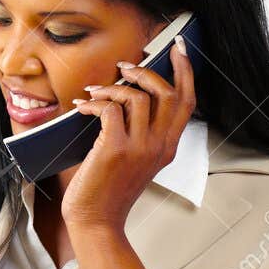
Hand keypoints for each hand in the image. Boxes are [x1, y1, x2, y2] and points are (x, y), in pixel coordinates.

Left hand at [62, 34, 196, 233]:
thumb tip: (122, 96)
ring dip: (112, 87)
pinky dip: (95, 103)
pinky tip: (81, 108)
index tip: (178, 47)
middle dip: (145, 71)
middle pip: (167, 92)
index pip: (187, 101)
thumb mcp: (134, 160)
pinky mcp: (115, 149)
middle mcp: (160, 145)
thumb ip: (138, 132)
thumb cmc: (108, 190)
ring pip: (137, 97)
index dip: (185, 70)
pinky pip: (110, 110)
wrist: (97, 221)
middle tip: (123, 66)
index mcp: (169, 146)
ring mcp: (140, 147)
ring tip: (92, 92)